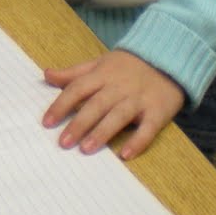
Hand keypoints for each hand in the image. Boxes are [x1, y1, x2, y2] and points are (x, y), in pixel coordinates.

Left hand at [43, 49, 185, 158]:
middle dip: (79, 124)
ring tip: (85, 149)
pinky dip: (138, 142)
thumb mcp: (100, 63)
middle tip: (63, 142)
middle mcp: (119, 87)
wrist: (169, 59)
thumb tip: (46, 74)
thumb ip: (74, 73)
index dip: (61, 105)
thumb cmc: (128, 66)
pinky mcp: (158, 111)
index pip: (77, 88)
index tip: (47, 122)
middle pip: (96, 105)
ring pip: (118, 116)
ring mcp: (139, 99)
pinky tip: (125, 155)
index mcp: (102, 75)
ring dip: (102, 132)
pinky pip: (148, 128)